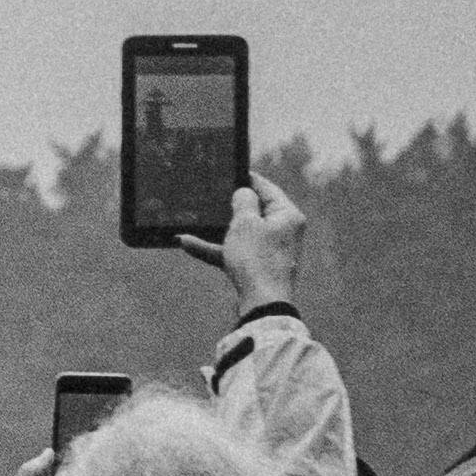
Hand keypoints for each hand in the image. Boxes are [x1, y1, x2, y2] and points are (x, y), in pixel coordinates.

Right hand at [175, 170, 304, 314]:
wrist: (261, 305)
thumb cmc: (257, 259)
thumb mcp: (245, 221)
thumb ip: (242, 200)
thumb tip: (243, 193)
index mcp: (287, 215)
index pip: (265, 187)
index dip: (245, 178)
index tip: (226, 170)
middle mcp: (283, 232)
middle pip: (252, 211)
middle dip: (227, 207)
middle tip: (208, 196)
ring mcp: (270, 251)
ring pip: (239, 233)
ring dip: (215, 231)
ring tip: (188, 226)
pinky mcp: (258, 268)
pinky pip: (234, 252)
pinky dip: (214, 248)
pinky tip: (188, 245)